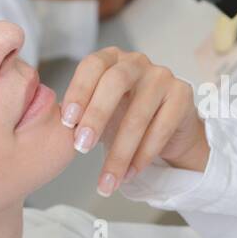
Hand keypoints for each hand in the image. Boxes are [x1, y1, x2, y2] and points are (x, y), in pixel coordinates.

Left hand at [58, 47, 208, 195]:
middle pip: (115, 82)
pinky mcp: (183, 95)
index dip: (79, 91)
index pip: (92, 65)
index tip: (66, 122)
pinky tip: (130, 174)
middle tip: (81, 147)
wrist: (168, 130)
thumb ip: (80, 113)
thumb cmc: (124, 117)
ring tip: (107, 179)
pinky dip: (144, 155)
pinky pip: (162, 127)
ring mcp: (163, 76)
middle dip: (96, 116)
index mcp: (111, 59)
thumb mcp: (98, 112)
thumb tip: (54, 129)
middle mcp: (137, 61)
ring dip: (120, 151)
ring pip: (139, 113)